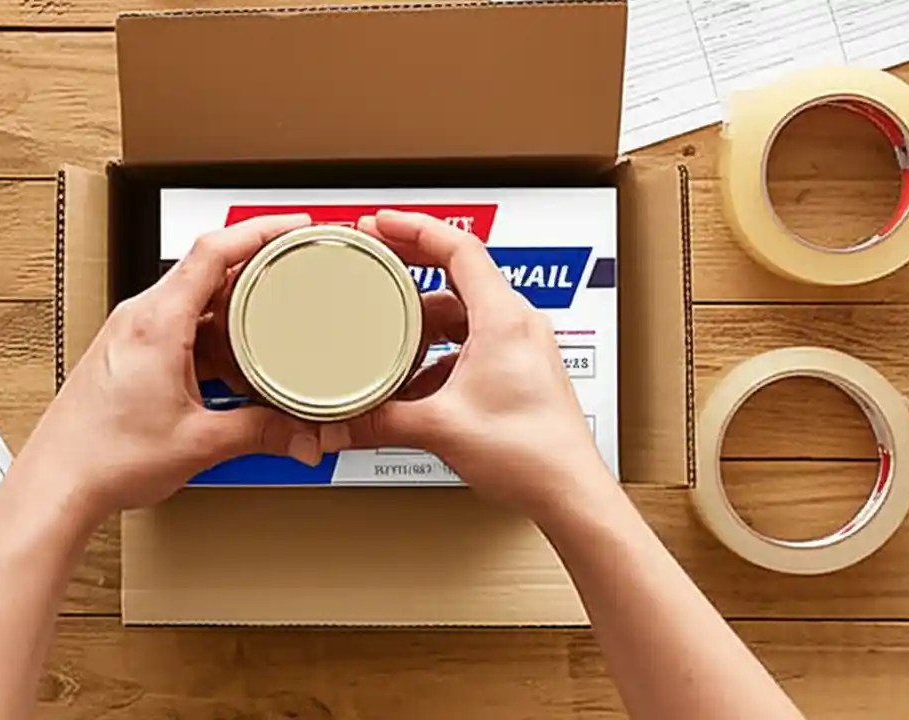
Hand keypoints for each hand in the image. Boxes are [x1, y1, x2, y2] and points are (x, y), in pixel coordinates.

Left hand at [23, 214, 327, 512]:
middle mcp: (141, 318)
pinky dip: (215, 339)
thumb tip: (302, 433)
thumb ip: (261, 433)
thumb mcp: (200, 442)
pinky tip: (237, 369)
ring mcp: (134, 334)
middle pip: (210, 271)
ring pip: (198, 303)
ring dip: (237, 314)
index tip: (294, 226)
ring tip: (275, 334)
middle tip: (298, 278)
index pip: (214, 250)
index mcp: (157, 323)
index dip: (260, 230)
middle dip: (259, 274)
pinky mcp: (132, 354)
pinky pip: (183, 328)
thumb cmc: (104, 456)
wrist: (58, 482)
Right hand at [342, 210, 609, 512]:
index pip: (458, 248)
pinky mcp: (515, 373)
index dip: (415, 227)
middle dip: (408, 273)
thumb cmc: (532, 452)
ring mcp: (517, 349)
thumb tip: (339, 420)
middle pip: (454, 278)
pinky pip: (467, 348)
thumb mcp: (440, 427)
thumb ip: (379, 420)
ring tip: (382, 338)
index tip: (381, 223)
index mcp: (502, 319)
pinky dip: (435, 356)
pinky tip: (410, 383)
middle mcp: (515, 326)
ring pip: (459, 318)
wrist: (569, 492)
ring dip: (419, 325)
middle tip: (371, 267)